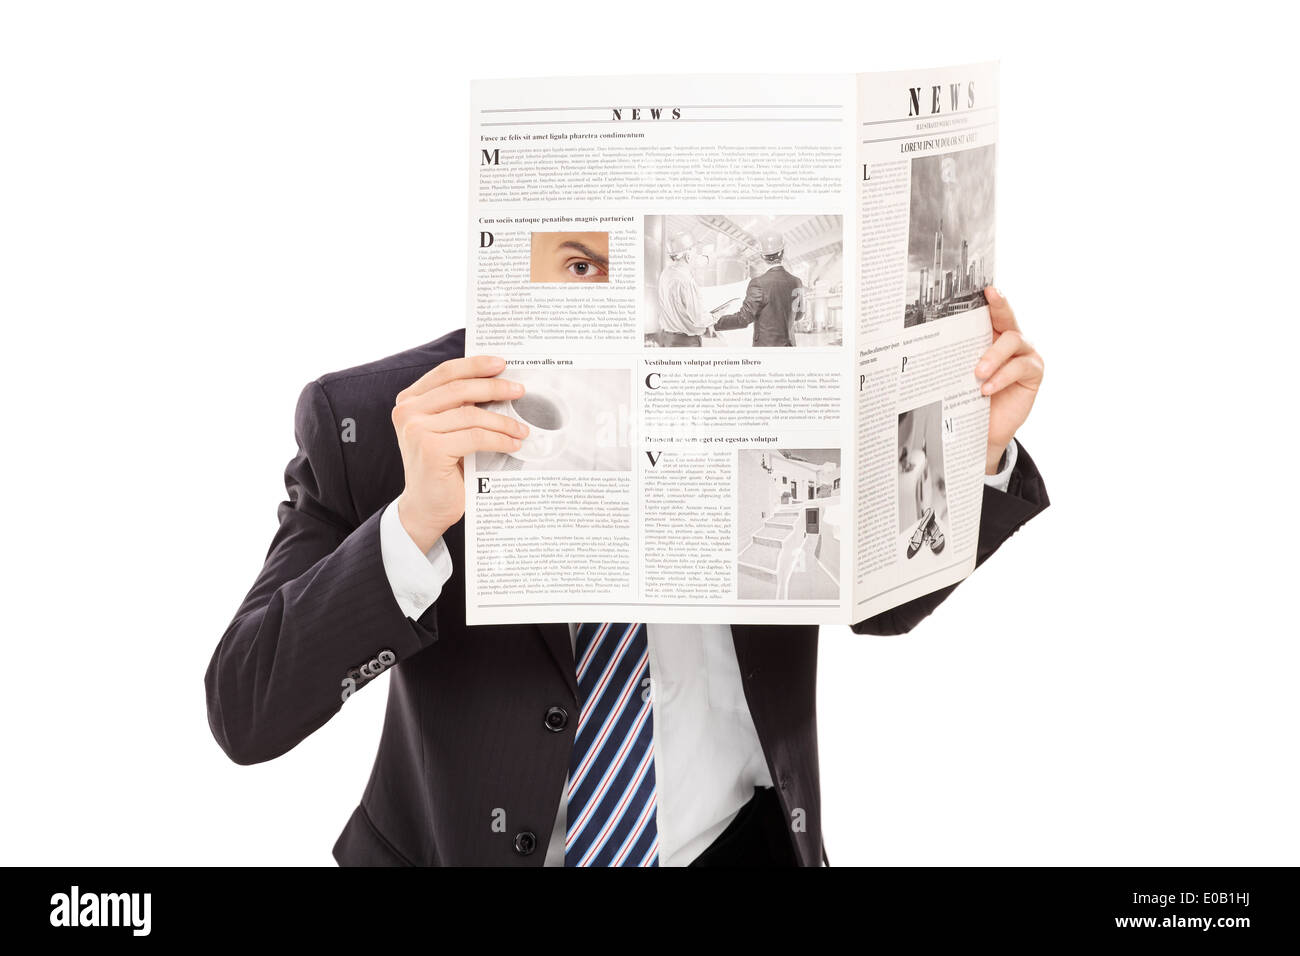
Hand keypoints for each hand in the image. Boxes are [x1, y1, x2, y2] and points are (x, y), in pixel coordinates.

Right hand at [390, 355, 527, 551]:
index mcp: (409, 401)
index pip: (446, 373)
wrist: (426, 506)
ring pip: (471, 415)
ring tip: (521, 429)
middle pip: (460, 389)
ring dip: (502, 421)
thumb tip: (499, 384)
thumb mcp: (446, 429)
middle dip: (494, 388)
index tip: (501, 364)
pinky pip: (475, 437)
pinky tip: (513, 444)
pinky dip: (499, 440)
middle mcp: (407, 412)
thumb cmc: (442, 468)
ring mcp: (416, 430)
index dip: (475, 365)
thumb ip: (458, 407)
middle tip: (519, 390)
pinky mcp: (430, 449)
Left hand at [974, 287, 1043, 474]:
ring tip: (977, 373)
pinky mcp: (1033, 371)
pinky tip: (987, 388)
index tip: (984, 285)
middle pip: (1006, 316)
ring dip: (993, 355)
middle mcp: (1008, 340)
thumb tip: (931, 343)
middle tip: (991, 296)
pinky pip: (1020, 367)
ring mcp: (1023, 354)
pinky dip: (1002, 376)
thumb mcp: (959, 375)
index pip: (988, 313)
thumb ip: (956, 357)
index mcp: (987, 336)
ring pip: (1012, 340)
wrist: (983, 430)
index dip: (988, 297)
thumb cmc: (969, 398)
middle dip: (1000, 304)